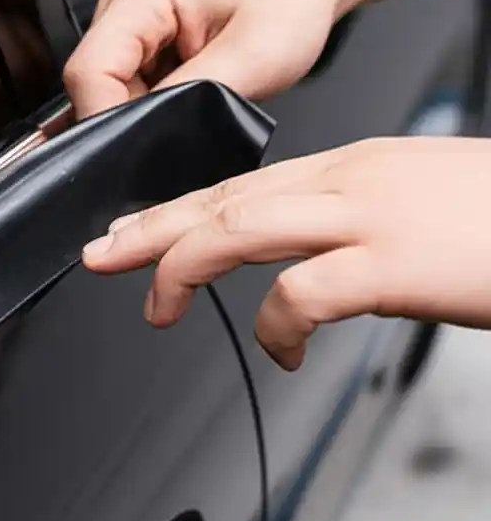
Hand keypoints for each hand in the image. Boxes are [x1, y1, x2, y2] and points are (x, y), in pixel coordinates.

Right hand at [62, 0, 343, 118]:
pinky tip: (184, 91)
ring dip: (144, 108)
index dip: (106, 119)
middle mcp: (122, 2)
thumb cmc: (290, 0)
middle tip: (183, 120)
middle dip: (130, 115)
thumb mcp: (252, 58)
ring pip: (106, 90)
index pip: (88, 72)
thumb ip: (188, 100)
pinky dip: (151, 100)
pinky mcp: (136, 37)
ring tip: (193, 96)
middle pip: (92, 83)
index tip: (138, 148)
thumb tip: (144, 137)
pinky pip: (124, 85)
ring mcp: (125, 19)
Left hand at [81, 137, 490, 369]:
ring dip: (184, 266)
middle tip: (101, 256)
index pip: (242, 183)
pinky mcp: (393, 262)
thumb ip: (357, 224)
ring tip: (159, 307)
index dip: (178, 208)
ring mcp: (369, 217)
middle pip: (223, 198)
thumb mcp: (420, 205)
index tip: (134, 230)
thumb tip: (312, 266)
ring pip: (240, 227)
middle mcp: (351, 181)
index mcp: (355, 166)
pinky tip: (280, 353)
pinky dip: (275, 327)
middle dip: (152, 229)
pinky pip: (300, 293)